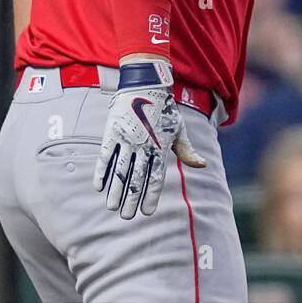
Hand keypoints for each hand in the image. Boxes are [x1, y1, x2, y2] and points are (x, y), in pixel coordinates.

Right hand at [93, 60, 205, 219]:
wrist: (146, 85)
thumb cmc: (165, 111)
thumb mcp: (179, 130)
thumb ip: (188, 151)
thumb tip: (202, 165)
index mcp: (160, 148)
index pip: (156, 178)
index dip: (151, 196)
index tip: (147, 212)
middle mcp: (143, 146)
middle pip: (137, 179)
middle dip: (131, 199)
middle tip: (127, 216)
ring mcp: (127, 139)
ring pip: (120, 171)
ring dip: (115, 191)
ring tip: (112, 208)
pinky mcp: (112, 132)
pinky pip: (105, 156)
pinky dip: (101, 171)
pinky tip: (98, 186)